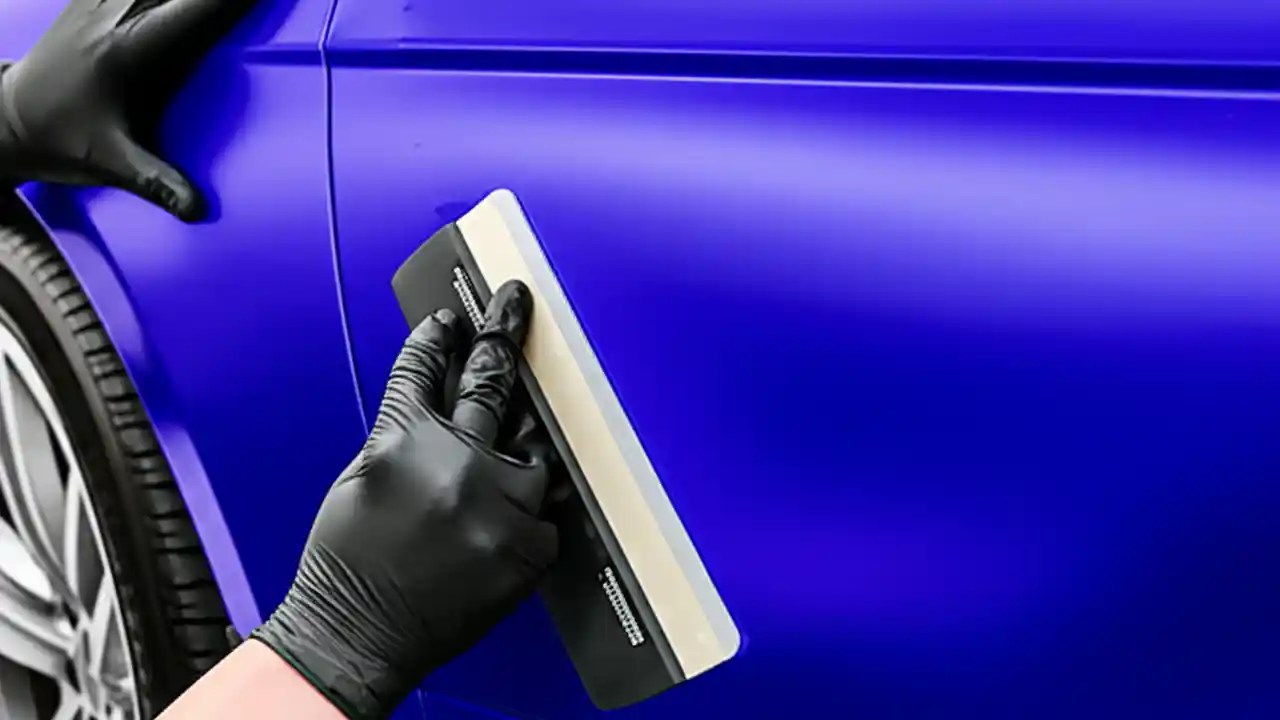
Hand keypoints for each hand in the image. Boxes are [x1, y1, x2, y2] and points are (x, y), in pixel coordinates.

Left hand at [0, 0, 255, 220]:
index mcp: (129, 50)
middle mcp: (114, 14)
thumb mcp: (111, 163)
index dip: (228, 2)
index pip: (193, 9)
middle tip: (251, 4)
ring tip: (221, 6)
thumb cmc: (63, 140)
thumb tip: (197, 209)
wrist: (8, 119)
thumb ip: (156, 181)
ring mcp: (99, 1)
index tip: (261, 0)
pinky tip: (177, 3)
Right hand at [251, 280, 558, 719]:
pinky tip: (497, 530)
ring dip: (518, 452)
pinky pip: (542, 513)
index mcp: (402, 438)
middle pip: (490, 379)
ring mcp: (497, 503)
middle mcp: (455, 461)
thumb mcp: (362, 478)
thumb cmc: (348, 563)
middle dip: (503, 329)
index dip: (439, 336)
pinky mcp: (527, 545)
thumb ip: (406, 436)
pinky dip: (523, 519)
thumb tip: (440, 405)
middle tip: (514, 300)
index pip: (425, 366)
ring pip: (530, 452)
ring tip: (504, 463)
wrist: (358, 633)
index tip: (453, 318)